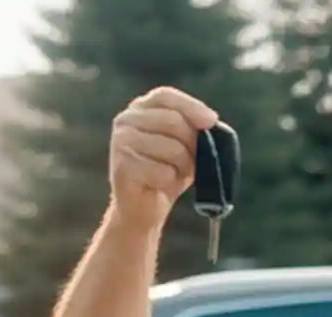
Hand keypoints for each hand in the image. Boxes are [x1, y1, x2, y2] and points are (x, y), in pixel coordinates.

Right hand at [108, 86, 218, 231]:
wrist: (144, 206)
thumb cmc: (167, 172)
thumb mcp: (186, 146)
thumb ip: (195, 130)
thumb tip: (211, 122)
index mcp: (141, 108)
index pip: (166, 96)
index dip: (191, 106)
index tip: (212, 121)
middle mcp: (126, 120)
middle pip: (173, 122)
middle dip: (192, 145)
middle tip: (191, 162)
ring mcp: (120, 142)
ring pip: (171, 148)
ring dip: (182, 166)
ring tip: (173, 173)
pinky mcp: (121, 166)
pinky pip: (162, 171)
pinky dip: (169, 181)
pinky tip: (159, 184)